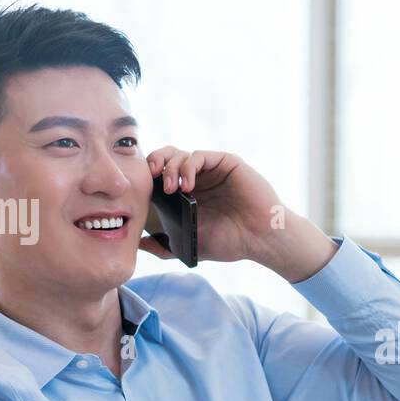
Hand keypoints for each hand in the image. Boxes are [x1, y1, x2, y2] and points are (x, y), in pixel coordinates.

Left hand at [141, 147, 283, 264]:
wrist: (260, 239)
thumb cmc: (231, 243)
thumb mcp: (190, 245)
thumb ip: (165, 246)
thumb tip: (139, 244)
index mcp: (189, 193)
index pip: (161, 174)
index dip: (149, 176)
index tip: (142, 188)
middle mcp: (199, 178)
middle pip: (168, 157)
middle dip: (155, 163)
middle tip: (151, 178)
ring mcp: (212, 170)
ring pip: (181, 154)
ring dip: (171, 168)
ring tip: (171, 189)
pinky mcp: (226, 163)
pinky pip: (199, 156)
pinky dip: (188, 167)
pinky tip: (186, 186)